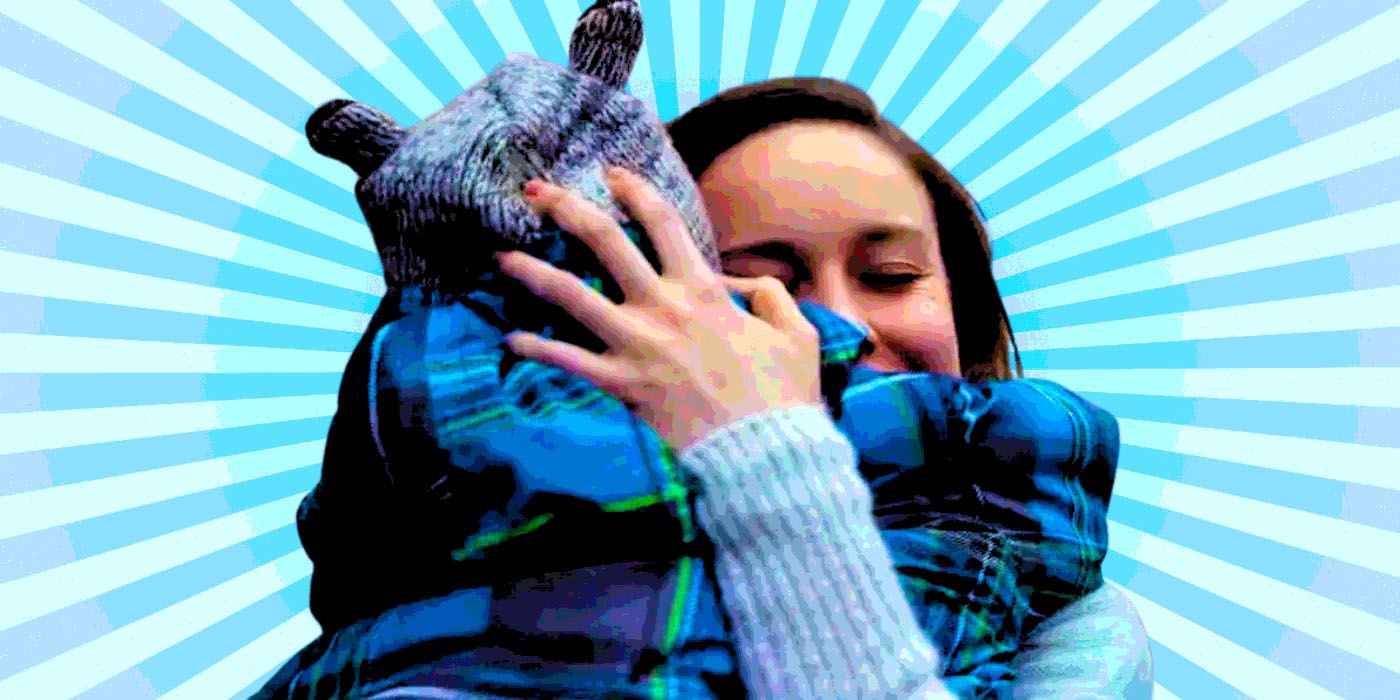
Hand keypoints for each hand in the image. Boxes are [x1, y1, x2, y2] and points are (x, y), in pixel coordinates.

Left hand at [495, 167, 821, 449]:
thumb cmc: (783, 395)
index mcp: (704, 290)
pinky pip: (570, 362)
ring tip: (502, 256)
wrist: (765, 450)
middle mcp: (664, 307)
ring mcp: (639, 345)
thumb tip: (747, 284)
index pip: (662, 222)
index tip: (611, 174)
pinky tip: (511, 340)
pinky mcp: (624, 385)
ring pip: (573, 296)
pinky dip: (538, 350)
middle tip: (534, 192)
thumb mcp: (796, 332)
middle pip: (604, 242)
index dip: (634, 191)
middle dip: (565, 209)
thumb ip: (770, 296)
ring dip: (533, 272)